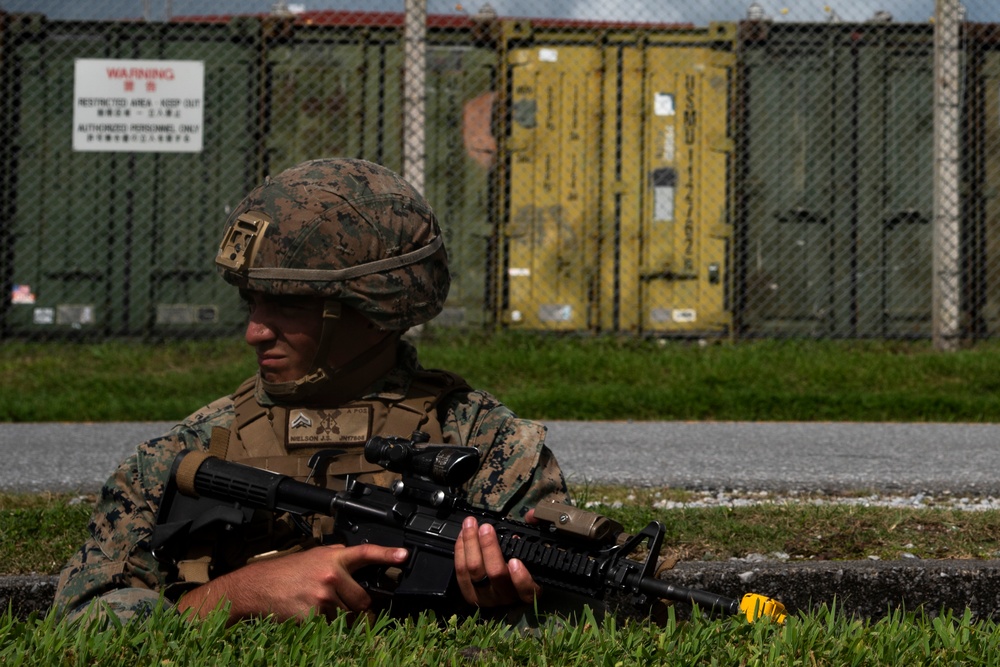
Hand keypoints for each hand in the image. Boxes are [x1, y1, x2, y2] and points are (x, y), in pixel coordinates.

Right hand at [177, 543, 408, 622]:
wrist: (256, 587)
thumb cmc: (284, 573)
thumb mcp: (313, 557)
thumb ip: (336, 558)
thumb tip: (358, 561)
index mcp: (333, 557)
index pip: (366, 552)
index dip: (388, 554)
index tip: (404, 556)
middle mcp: (331, 574)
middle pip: (362, 600)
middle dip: (358, 608)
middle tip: (346, 609)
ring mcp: (323, 596)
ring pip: (347, 617)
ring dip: (340, 620)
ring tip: (319, 609)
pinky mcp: (313, 615)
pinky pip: (330, 628)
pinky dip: (325, 628)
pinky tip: (309, 617)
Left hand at [454, 509, 541, 607]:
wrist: (496, 583)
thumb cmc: (518, 563)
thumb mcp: (530, 551)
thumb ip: (532, 534)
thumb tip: (531, 516)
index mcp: (526, 589)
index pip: (526, 590)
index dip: (521, 578)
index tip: (515, 561)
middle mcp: (506, 596)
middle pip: (495, 574)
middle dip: (488, 547)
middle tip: (486, 528)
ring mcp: (486, 597)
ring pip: (475, 571)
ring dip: (471, 543)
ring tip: (470, 524)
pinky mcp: (469, 594)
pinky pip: (461, 572)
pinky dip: (461, 551)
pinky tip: (463, 535)